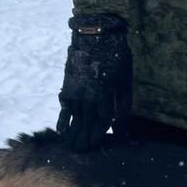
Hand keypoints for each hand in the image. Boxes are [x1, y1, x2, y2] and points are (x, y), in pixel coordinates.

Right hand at [56, 13, 131, 151]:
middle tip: (81, 153)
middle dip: (84, 138)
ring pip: (75, 116)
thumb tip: (122, 123)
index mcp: (105, 91)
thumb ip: (123, 102)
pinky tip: (61, 131)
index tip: (98, 144)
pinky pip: (64, 105)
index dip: (101, 132)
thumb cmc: (116, 56)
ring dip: (74, 133)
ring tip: (71, 148)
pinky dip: (63, 118)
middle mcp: (89, 94)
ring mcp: (77, 90)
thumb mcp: (125, 78)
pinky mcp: (68, 85)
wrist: (94, 33)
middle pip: (87, 121)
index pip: (103, 118)